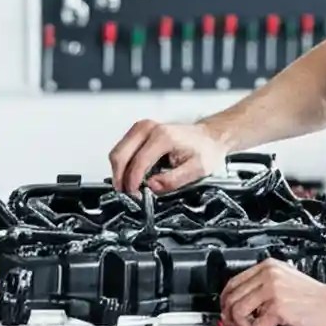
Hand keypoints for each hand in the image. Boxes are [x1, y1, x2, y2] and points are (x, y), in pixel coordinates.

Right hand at [108, 120, 227, 194]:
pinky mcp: (138, 132)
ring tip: (132, 188)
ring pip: (117, 153)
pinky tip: (134, 177)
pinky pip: (122, 150)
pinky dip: (123, 166)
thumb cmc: (204, 150)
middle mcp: (148, 128)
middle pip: (120, 155)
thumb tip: (152, 186)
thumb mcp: (197, 170)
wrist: (208, 137)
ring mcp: (141, 128)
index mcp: (163, 136)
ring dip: (120, 172)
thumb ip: (174, 179)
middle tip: (129, 195)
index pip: (138, 162)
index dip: (133, 182)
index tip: (135, 196)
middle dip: (120, 178)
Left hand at [219, 258, 325, 325]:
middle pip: (231, 298)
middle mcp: (269, 275)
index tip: (229, 316)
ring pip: (237, 311)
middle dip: (230, 319)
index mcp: (269, 267)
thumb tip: (239, 308)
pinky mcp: (279, 308)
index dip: (226, 303)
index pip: (232, 283)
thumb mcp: (286, 284)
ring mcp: (273, 290)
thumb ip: (264, 291)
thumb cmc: (318, 300)